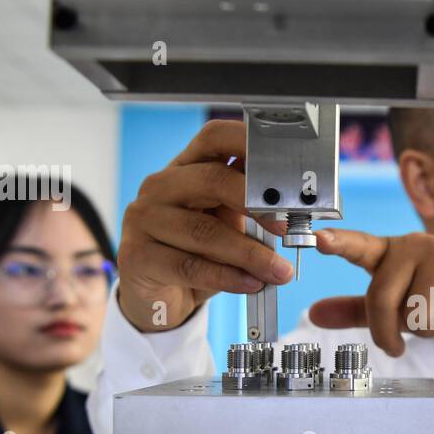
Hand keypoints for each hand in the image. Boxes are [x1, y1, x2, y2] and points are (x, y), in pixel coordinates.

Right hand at [115, 120, 292, 332]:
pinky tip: (250, 284)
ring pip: (204, 231)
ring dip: (249, 254)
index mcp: (187, 167)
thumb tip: (297, 207)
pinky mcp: (136, 255)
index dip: (252, 148)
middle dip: (258, 206)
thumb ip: (252, 209)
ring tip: (278, 272)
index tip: (287, 174)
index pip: (216, 137)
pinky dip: (226, 277)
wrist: (161, 296)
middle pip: (213, 179)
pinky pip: (189, 265)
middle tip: (289, 231)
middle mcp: (161, 185)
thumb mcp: (229, 224)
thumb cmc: (200, 254)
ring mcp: (144, 218)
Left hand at [309, 230, 433, 355]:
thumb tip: (313, 314)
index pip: (360, 246)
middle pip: (383, 302)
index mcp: (390, 251)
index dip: (338, 243)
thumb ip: (357, 309)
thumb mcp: (396, 301)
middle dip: (389, 334)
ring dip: (430, 331)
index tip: (318, 239)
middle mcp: (415, 246)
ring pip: (419, 318)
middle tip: (397, 345)